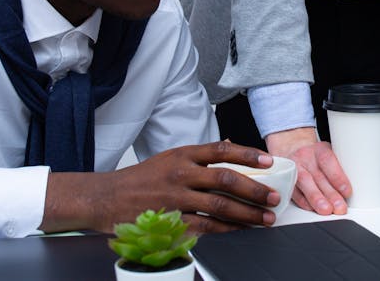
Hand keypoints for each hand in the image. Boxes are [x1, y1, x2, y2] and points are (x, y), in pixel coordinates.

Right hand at [40, 141, 278, 234]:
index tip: (270, 162)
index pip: (222, 150)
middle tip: (273, 198)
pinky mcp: (170, 220)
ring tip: (264, 219)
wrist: (105, 197)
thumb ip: (198, 157)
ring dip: (247, 213)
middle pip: (226, 179)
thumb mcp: (169, 158)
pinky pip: (205, 226)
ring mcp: (176, 198)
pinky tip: (239, 231)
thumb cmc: (140, 179)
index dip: (248, 155)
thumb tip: (230, 149)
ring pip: (220, 205)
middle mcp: (181, 173)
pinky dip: (225, 229)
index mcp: (182, 154)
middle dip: (255, 190)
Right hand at [266, 127, 349, 215]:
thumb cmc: (317, 155)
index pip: (328, 160)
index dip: (338, 176)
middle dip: (330, 194)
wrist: (293, 149)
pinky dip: (304, 201)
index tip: (347, 191)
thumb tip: (357, 186)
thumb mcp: (329, 153)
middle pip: (318, 176)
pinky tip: (312, 208)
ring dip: (316, 198)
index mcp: (319, 149)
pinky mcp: (286, 179)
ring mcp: (294, 168)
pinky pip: (294, 191)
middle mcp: (305, 157)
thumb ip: (341, 166)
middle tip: (340, 207)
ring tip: (326, 210)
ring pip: (304, 183)